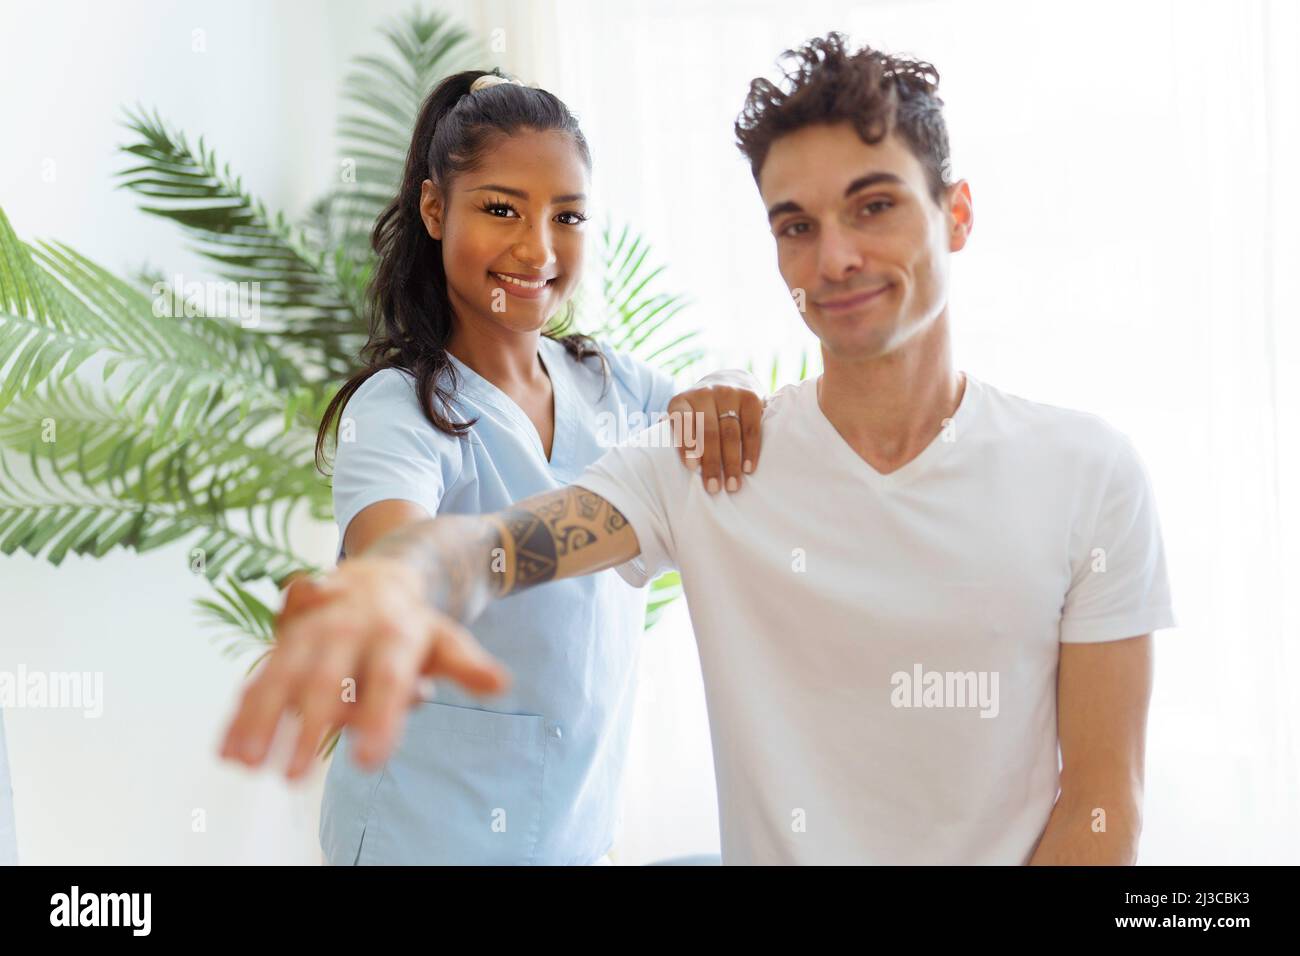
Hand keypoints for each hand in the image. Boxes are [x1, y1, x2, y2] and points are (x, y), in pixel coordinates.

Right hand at [218, 559, 510, 779]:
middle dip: (307, 725)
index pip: (389, 678)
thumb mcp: (448, 639)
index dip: (380, 717)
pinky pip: (261, 673)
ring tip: (244, 764)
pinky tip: (227, 750)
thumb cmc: (416, 625)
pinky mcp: (285, 641)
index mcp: (395, 633)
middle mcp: (349, 628)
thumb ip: (466, 666)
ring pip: (281, 673)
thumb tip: (500, 682)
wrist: (381, 573)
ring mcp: (313, 631)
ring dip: (260, 719)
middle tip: (294, 778)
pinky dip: (243, 710)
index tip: (368, 761)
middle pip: (327, 677)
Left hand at [668, 377, 764, 493]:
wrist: (729, 381)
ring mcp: (728, 393)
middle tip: (714, 488)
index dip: (686, 444)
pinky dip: (751, 450)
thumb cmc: (700, 412)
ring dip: (732, 462)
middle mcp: (704, 393)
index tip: (691, 468)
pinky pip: (751, 428)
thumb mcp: (683, 417)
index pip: (681, 422)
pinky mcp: (750, 397)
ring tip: (733, 485)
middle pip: (708, 432)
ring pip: (730, 432)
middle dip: (712, 462)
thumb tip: (656, 460)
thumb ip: (673, 435)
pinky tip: (748, 468)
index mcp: (681, 401)